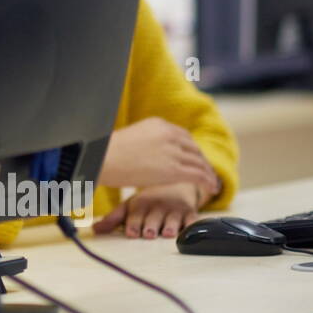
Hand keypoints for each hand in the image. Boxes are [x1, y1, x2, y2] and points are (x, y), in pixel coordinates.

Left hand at [92, 182, 202, 238]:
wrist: (174, 185)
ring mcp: (174, 209)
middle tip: (148, 233)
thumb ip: (114, 219)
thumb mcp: (130, 206)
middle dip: (150, 226)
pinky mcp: (190, 213)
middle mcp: (157, 206)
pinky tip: (191, 230)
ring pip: (173, 219)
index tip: (131, 232)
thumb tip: (95, 230)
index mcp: (141, 204)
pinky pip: (193, 220)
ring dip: (171, 226)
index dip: (133, 224)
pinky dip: (193, 225)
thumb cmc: (148, 201)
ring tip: (168, 233)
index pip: (135, 215)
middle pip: (154, 218)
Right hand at [99, 117, 219, 195]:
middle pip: (194, 148)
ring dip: (208, 173)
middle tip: (206, 172)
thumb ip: (146, 142)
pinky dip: (208, 182)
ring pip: (199, 163)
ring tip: (211, 183)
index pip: (183, 136)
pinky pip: (198, 175)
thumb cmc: (106, 153)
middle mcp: (169, 135)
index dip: (192, 149)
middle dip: (201, 161)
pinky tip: (211, 189)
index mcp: (158, 124)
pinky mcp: (174, 170)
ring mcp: (173, 152)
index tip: (194, 158)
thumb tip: (146, 153)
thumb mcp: (130, 138)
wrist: (102, 159)